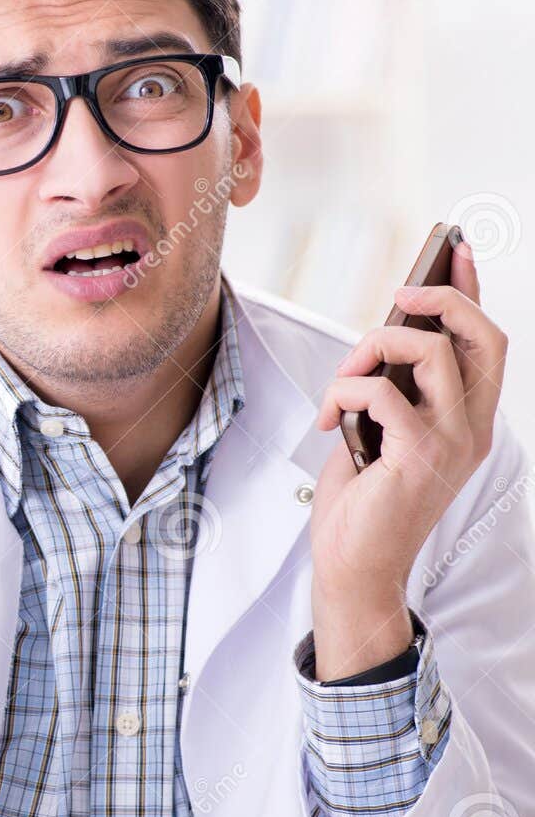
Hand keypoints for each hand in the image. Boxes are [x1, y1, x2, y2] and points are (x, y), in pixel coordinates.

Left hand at [310, 240, 507, 678]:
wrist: (355, 565)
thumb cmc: (363, 501)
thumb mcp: (381, 432)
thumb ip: (393, 390)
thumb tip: (382, 339)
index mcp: (469, 420)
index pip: (486, 343)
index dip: (471, 292)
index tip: (454, 252)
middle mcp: (472, 428)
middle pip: (480, 335)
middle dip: (439, 301)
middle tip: (398, 299)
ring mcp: (451, 442)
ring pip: (429, 353)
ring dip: (371, 350)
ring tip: (343, 383)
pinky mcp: (418, 456)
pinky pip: (382, 392)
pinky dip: (345, 393)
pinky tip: (330, 423)